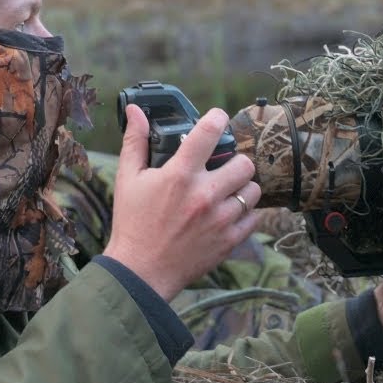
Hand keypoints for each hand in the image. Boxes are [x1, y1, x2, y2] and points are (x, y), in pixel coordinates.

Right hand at [102, 104, 260, 300]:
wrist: (141, 271)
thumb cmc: (133, 223)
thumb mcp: (129, 179)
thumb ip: (135, 142)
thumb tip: (134, 110)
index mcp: (180, 175)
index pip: (209, 132)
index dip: (217, 117)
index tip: (218, 117)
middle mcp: (205, 194)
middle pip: (244, 163)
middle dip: (235, 161)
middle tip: (224, 167)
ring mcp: (220, 218)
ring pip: (253, 190)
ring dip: (243, 187)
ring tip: (228, 191)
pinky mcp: (229, 240)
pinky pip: (254, 218)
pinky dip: (245, 214)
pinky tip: (229, 213)